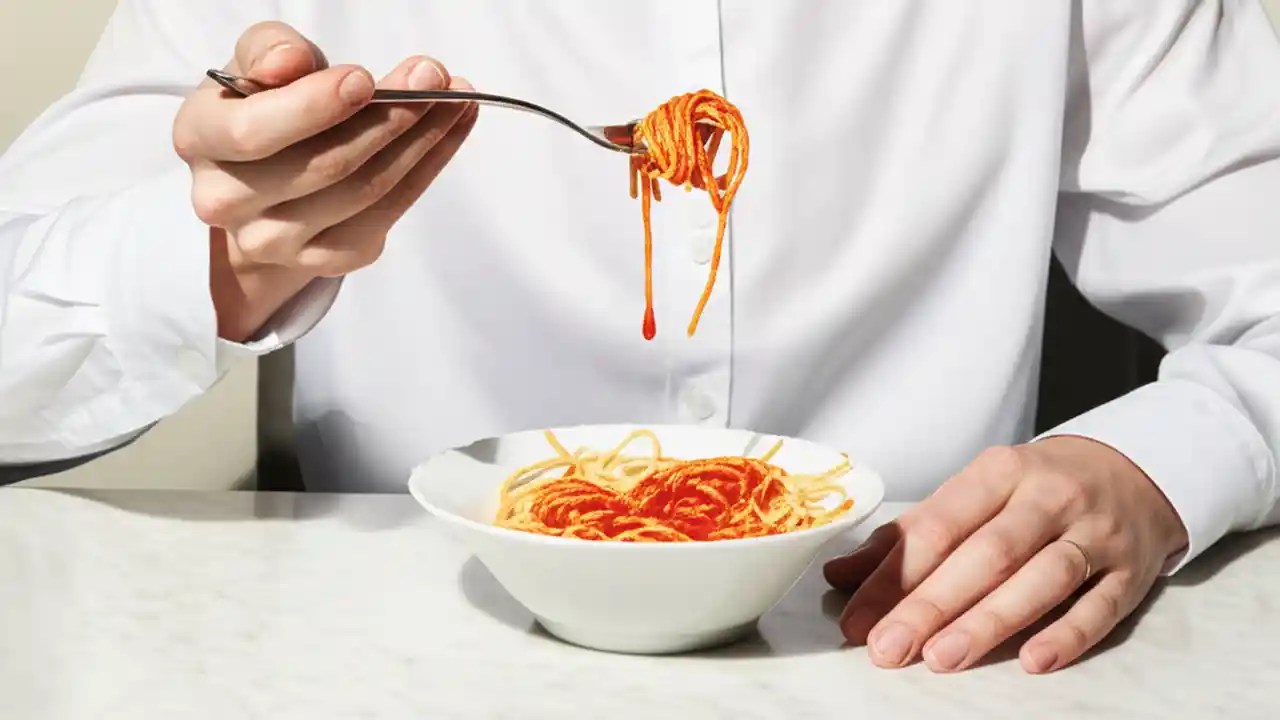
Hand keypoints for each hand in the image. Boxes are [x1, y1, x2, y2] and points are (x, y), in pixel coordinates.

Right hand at [173, 22, 478, 340]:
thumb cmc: (264, 107)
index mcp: (199, 140)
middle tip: (433, 76)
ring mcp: (276, 241)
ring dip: (422, 139)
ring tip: (455, 96)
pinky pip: (389, 214)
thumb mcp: (255, 65)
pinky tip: (452, 128)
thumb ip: (267, 51)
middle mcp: (226, 201)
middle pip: (324, 165)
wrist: (265, 181)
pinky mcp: (328, 258)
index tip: (365, 77)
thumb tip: (289, 64)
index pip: (254, 133)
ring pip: (365, 192)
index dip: (313, 107)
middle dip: (389, 116)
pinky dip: (429, 166)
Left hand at [823, 436, 1187, 673]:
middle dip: (931, 604)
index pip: (938, 525)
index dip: (894, 574)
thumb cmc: (1037, 488)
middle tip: (888, 647)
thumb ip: (911, 535)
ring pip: (1040, 578)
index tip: (859, 617)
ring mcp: (1095, 533)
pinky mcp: (1131, 569)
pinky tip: (1032, 660)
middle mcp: (1048, 497)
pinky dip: (1067, 634)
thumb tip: (840, 575)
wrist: (1136, 469)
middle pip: (985, 554)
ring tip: (942, 658)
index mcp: (999, 471)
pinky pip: (1100, 606)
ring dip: (989, 621)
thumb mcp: (976, 494)